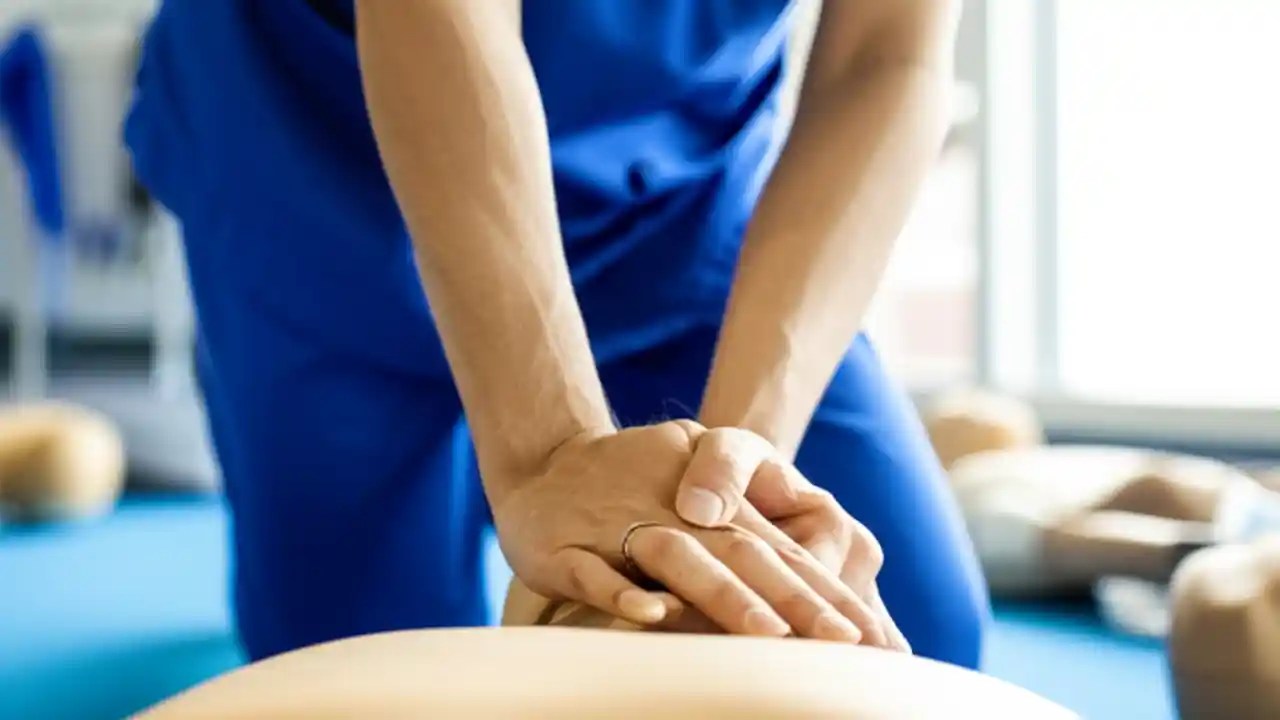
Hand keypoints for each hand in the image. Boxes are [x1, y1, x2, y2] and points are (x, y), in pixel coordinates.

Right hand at [490, 421, 879, 641]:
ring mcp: (619, 526)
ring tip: (770, 633)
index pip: (780, 549)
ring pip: (679, 561)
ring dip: (725, 595)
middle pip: (744, 553)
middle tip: (845, 641)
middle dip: (797, 600)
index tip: (871, 634)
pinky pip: (595, 572)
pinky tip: (651, 614)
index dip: (826, 591)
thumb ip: (744, 516)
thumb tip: (804, 570)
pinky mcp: (565, 547)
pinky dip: (621, 592)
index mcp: (713, 505)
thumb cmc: (633, 476)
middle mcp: (673, 513)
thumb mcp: (693, 475)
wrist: (544, 464)